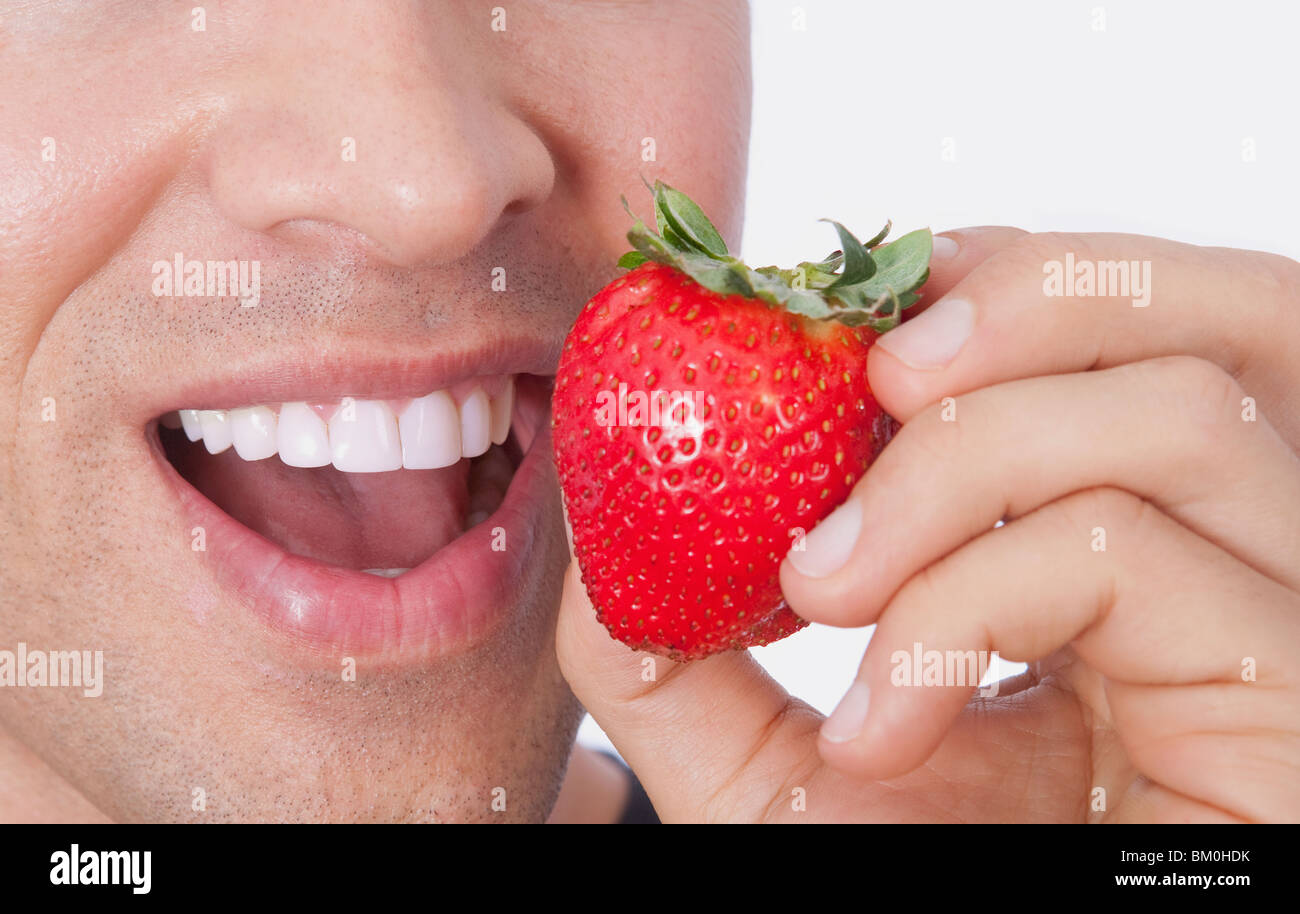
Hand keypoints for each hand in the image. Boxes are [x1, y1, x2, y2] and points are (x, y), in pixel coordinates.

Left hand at [556, 228, 1299, 821]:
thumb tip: (599, 542)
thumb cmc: (901, 899)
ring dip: (955, 464)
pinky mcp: (1280, 697)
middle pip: (1204, 319)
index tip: (833, 326)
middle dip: (1017, 298)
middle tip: (864, 379)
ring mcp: (1262, 625)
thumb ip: (679, 655)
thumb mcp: (762, 775)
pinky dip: (962, 599)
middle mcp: (1217, 567)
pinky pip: (1123, 549)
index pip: (1105, 339)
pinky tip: (882, 721)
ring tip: (823, 583)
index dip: (988, 286)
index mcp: (1116, 556)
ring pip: (1170, 411)